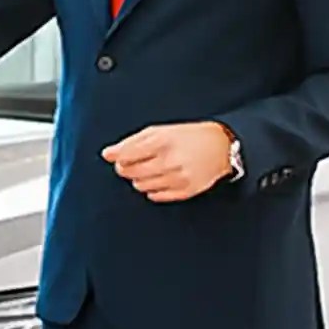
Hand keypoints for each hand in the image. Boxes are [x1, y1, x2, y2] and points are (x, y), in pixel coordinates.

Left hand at [101, 122, 232, 202]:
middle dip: (126, 168)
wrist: (221, 147)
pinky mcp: (185, 191)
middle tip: (135, 163)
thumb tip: (107, 154)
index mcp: (161, 142)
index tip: (121, 156)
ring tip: (152, 169)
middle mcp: (169, 161)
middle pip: (130, 173)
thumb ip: (130, 142)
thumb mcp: (159, 131)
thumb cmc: (187, 136)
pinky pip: (156, 196)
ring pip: (140, 186)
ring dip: (140, 179)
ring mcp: (178, 178)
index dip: (118, 158)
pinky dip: (153, 189)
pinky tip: (161, 178)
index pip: (125, 156)